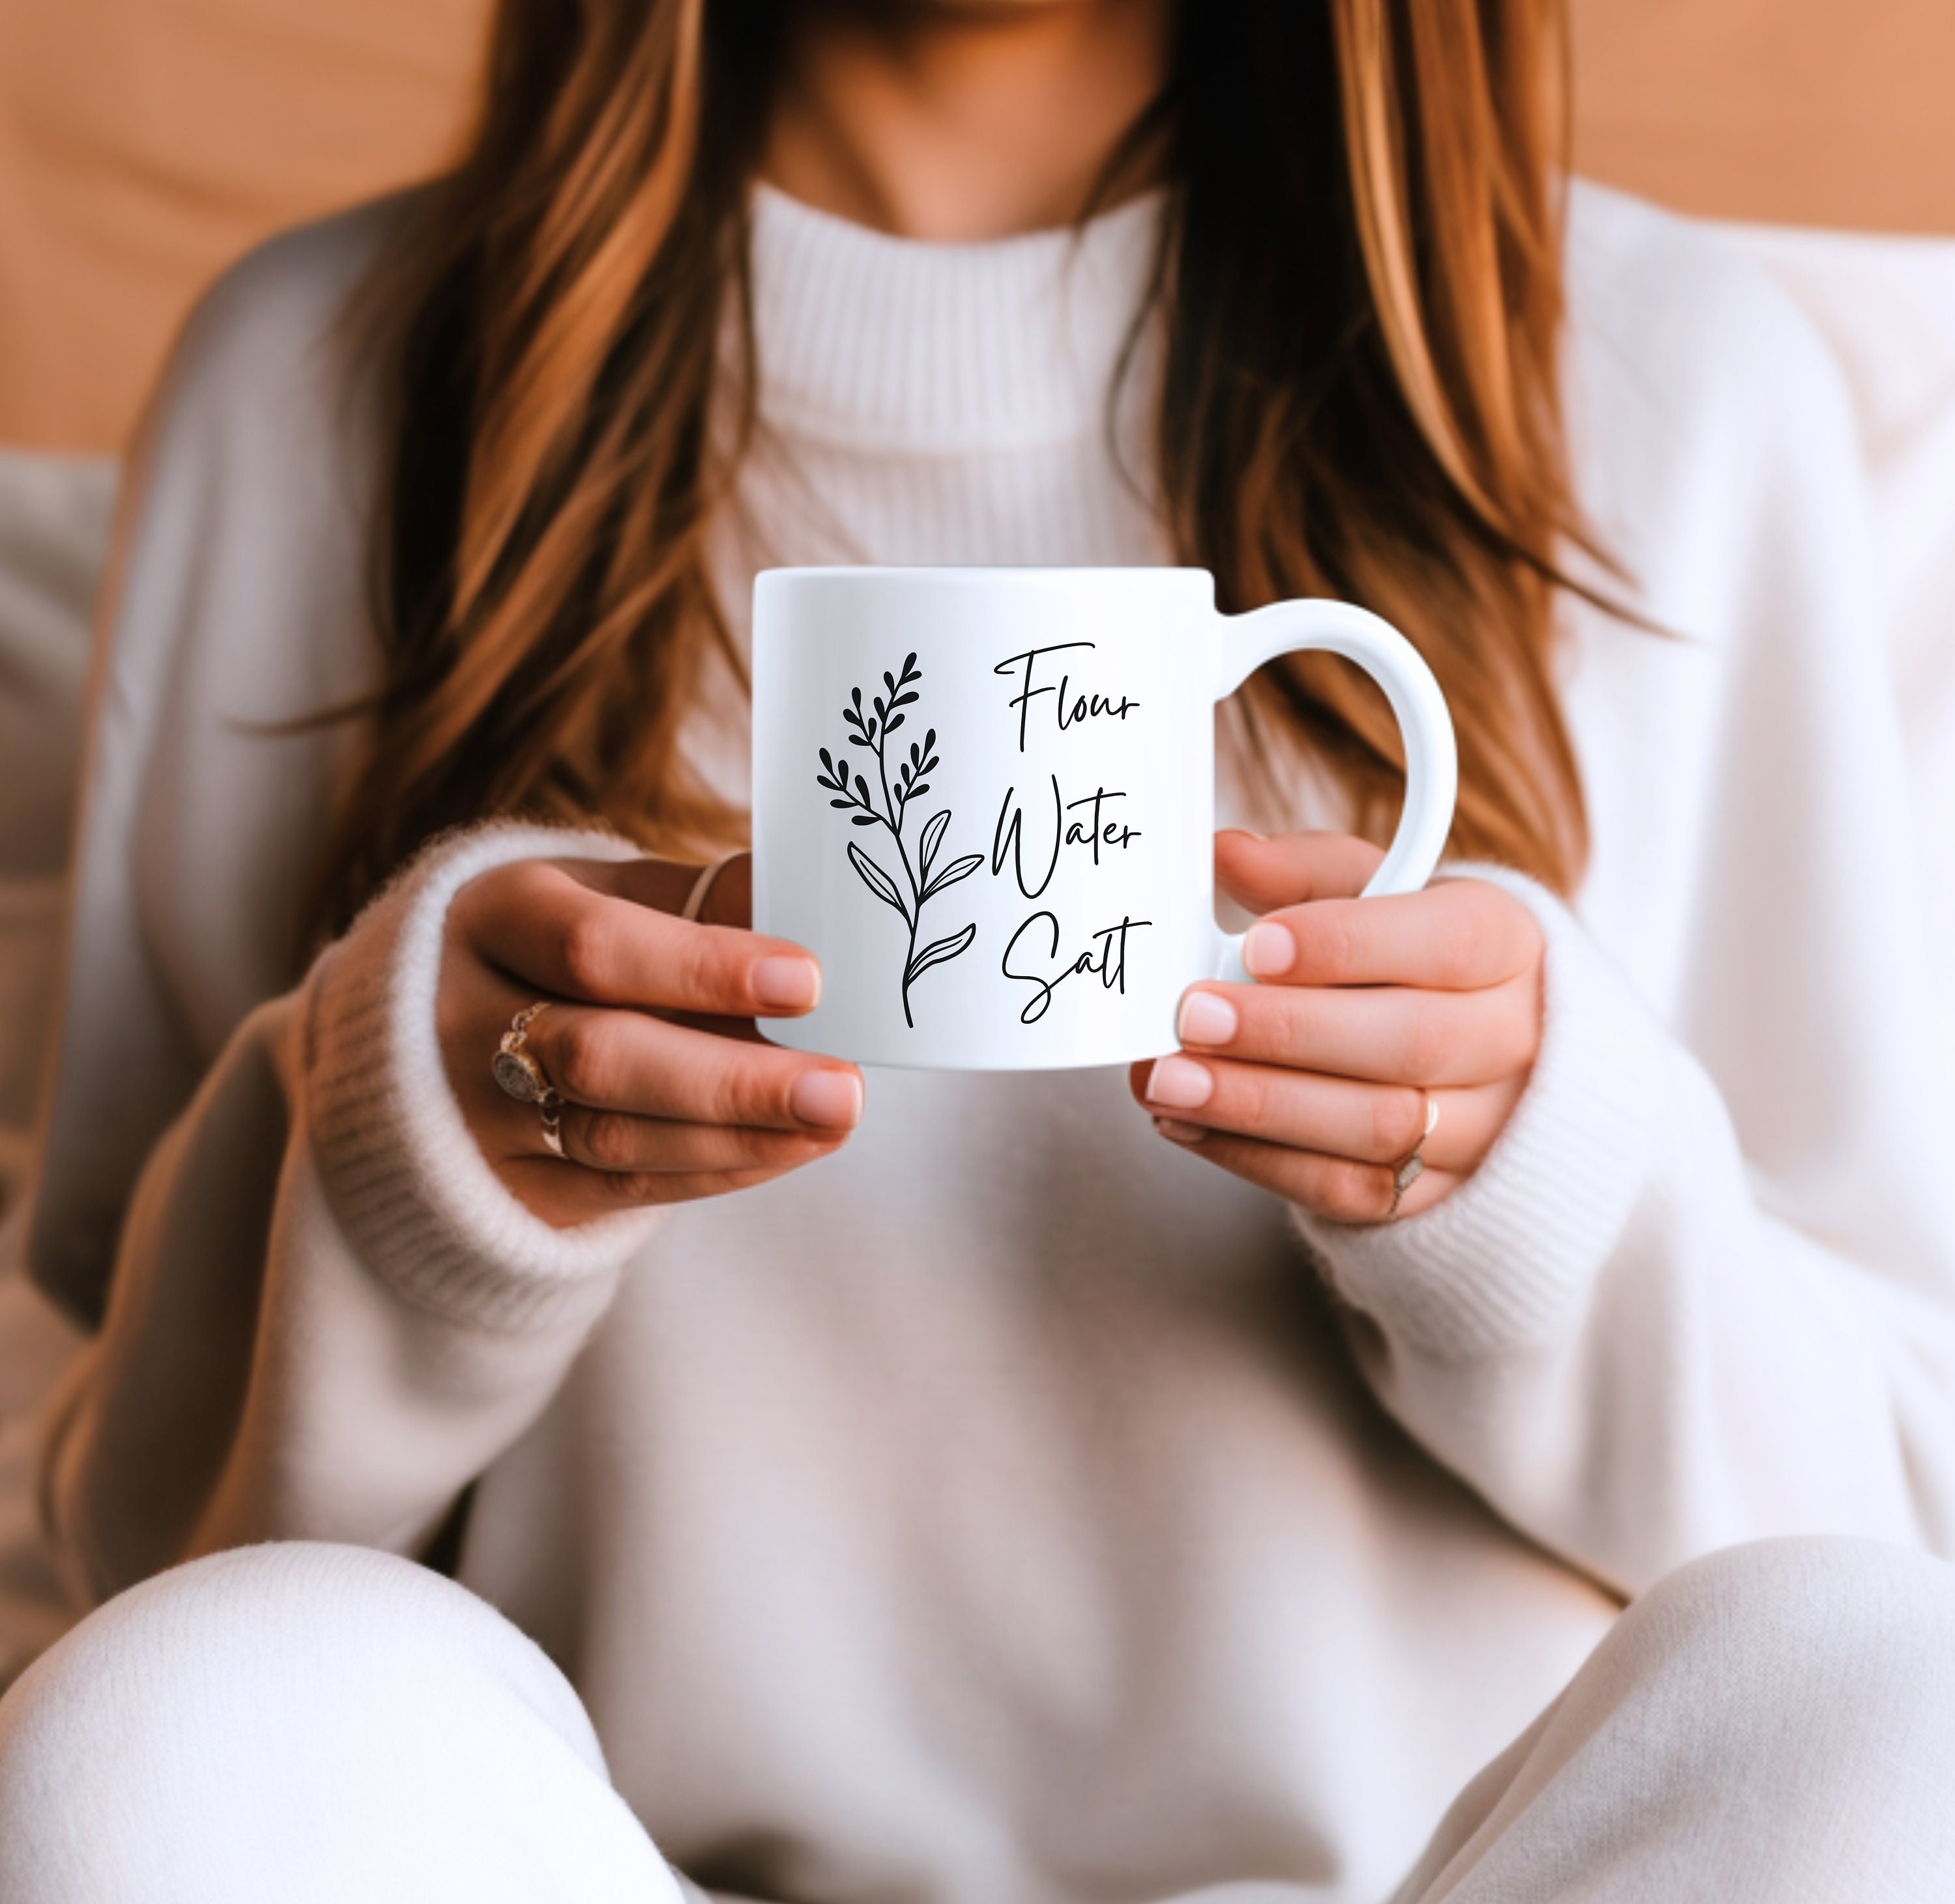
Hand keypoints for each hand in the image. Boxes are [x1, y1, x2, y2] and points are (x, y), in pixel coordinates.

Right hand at [440, 854, 862, 1226]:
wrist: (437, 1034)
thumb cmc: (563, 946)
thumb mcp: (614, 894)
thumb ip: (707, 899)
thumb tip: (821, 899)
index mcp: (495, 915)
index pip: (594, 945)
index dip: (702, 967)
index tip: (807, 982)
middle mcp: (463, 1018)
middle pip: (598, 1057)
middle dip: (734, 1080)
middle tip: (841, 1089)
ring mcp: (472, 1117)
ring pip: (611, 1139)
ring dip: (739, 1135)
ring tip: (834, 1121)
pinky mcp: (508, 1189)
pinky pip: (620, 1191)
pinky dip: (716, 1169)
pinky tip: (789, 1147)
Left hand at [1128, 831, 1543, 1222]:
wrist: (1470, 1054)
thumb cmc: (1407, 956)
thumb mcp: (1371, 894)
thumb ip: (1303, 872)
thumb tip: (1226, 854)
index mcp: (1506, 943)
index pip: (1448, 943)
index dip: (1349, 946)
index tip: (1258, 944)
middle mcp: (1513, 1040)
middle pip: (1412, 1044)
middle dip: (1288, 1032)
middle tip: (1192, 1018)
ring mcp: (1484, 1128)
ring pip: (1379, 1128)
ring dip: (1259, 1106)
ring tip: (1170, 1081)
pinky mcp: (1434, 1195)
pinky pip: (1346, 1189)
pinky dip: (1255, 1158)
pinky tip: (1189, 1122)